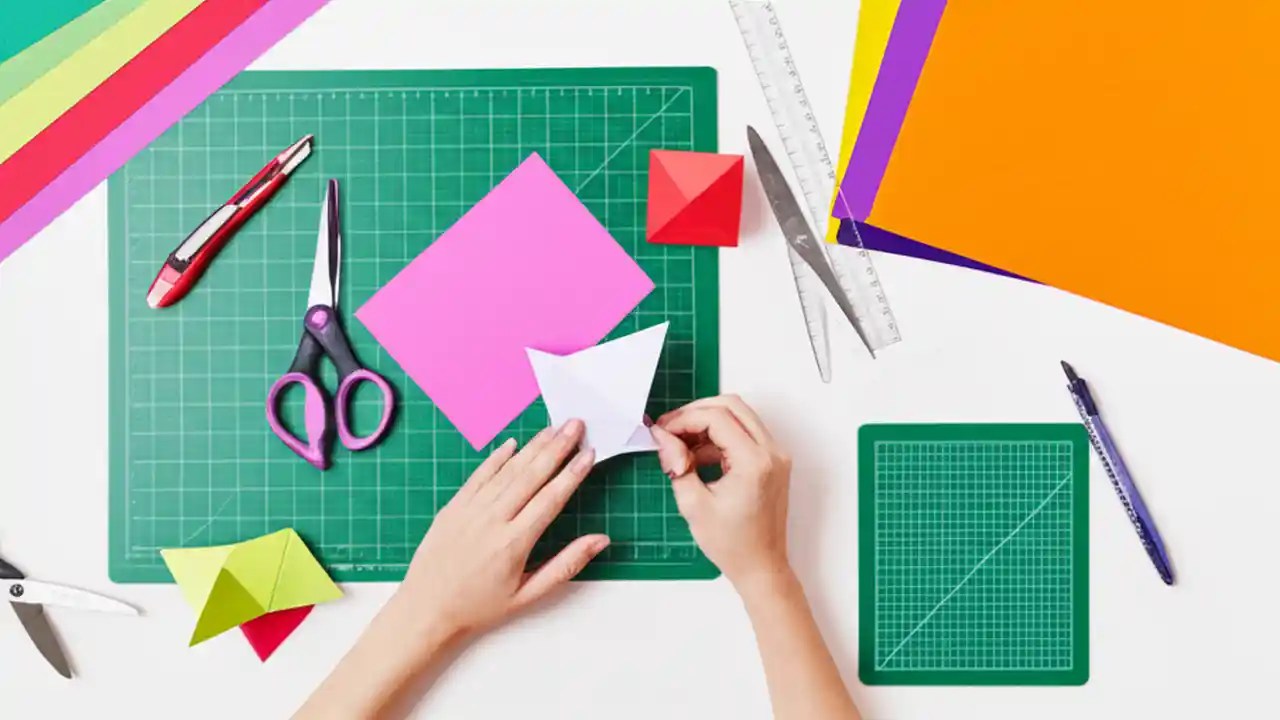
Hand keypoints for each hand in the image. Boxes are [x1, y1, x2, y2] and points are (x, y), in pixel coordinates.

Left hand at [396, 419, 607, 640]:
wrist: (426, 608)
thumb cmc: (479, 606)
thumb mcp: (528, 595)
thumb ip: (566, 564)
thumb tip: (600, 540)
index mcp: (514, 543)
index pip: (551, 499)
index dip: (572, 474)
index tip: (589, 453)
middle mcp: (492, 520)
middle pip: (531, 475)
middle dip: (557, 447)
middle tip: (576, 424)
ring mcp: (470, 509)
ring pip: (507, 470)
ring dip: (533, 446)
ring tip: (554, 428)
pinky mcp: (453, 506)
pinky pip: (479, 475)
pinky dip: (497, 458)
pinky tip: (514, 443)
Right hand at [652, 395, 792, 595]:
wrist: (761, 567)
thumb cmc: (732, 545)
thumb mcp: (694, 505)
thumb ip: (676, 464)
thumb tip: (663, 437)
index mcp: (754, 463)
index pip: (716, 418)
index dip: (684, 419)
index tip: (663, 431)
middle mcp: (771, 453)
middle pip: (732, 406)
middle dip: (696, 412)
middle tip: (671, 430)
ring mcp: (776, 455)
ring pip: (740, 416)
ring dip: (708, 423)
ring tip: (681, 446)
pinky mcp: (773, 461)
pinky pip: (745, 434)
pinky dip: (720, 437)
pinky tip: (698, 456)